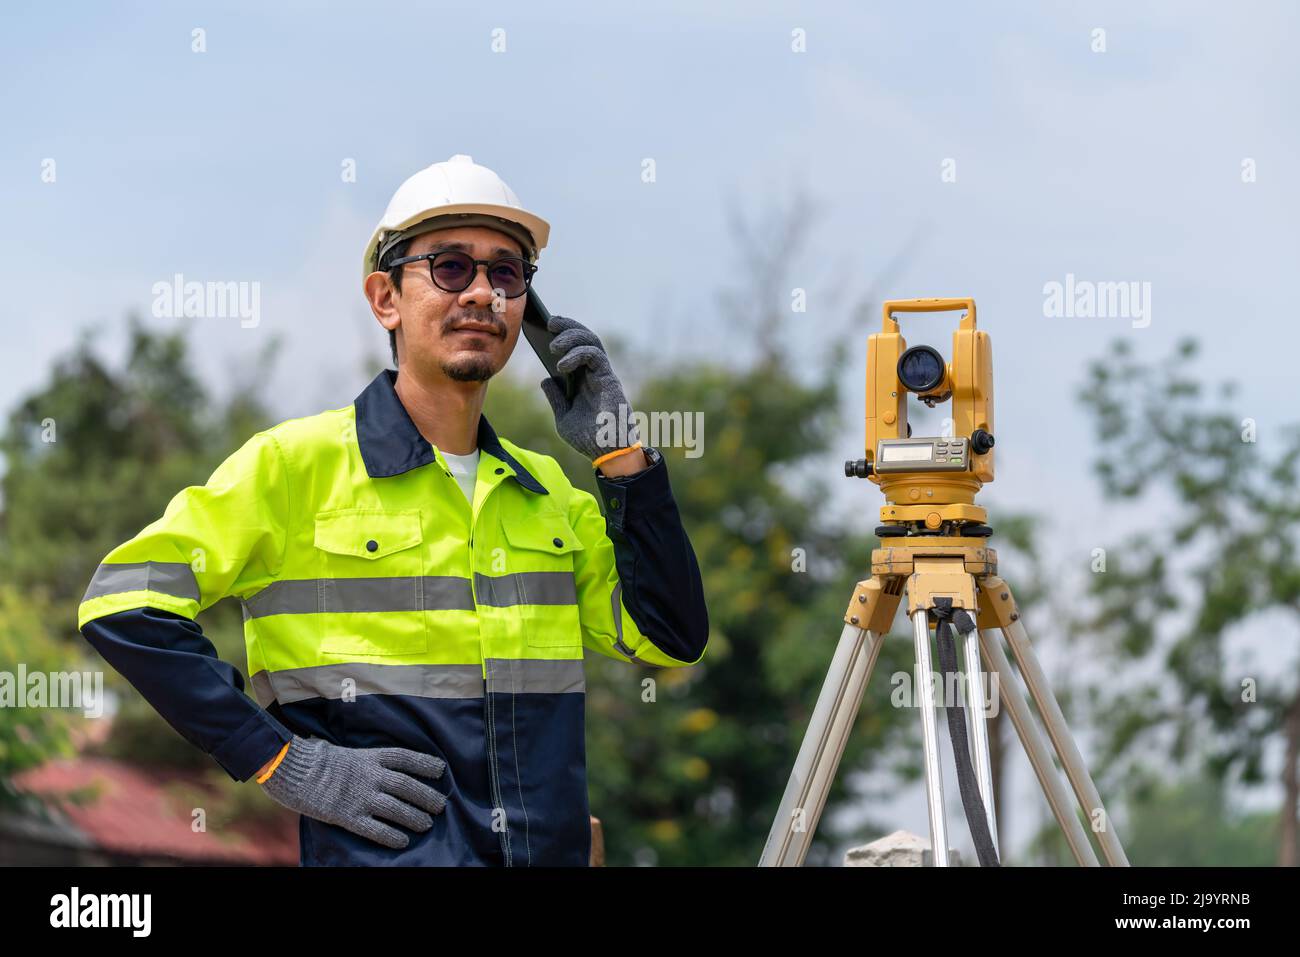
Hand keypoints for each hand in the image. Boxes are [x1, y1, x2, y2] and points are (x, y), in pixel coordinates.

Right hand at [259, 735, 447, 849]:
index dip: (425, 764)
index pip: (405, 758)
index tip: (441, 770)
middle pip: (407, 785)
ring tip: (426, 824)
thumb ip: (365, 760)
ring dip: (414, 817)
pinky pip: (375, 829)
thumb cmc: (316, 760)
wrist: (292, 769)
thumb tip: (379, 766)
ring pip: (396, 809)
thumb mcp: (346, 752)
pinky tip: (403, 841)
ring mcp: (360, 796)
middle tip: (441, 806)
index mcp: (370, 757)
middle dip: (426, 796)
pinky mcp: (347, 816)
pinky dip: (391, 835)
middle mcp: (370, 776)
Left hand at [539, 313, 640, 461]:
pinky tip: (561, 365)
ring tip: (553, 345)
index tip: (546, 326)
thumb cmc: (588, 439)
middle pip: (585, 338)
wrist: (606, 453)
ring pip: (591, 341)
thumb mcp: (564, 417)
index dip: (564, 333)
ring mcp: (602, 374)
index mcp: (584, 380)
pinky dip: (577, 354)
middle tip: (550, 323)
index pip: (576, 348)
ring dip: (571, 336)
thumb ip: (556, 398)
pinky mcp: (608, 378)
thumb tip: (545, 380)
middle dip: (568, 326)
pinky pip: (595, 355)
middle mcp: (594, 373)